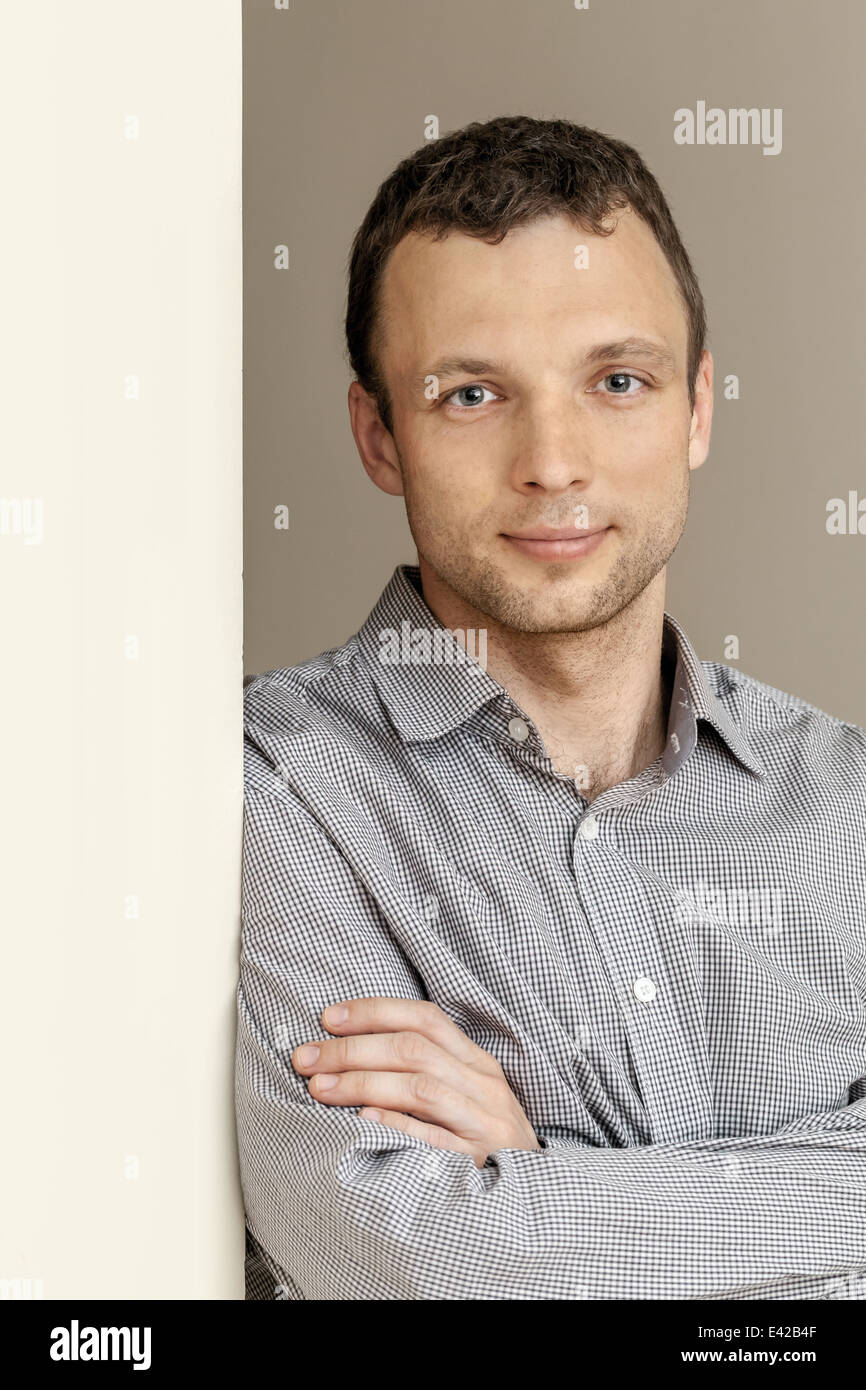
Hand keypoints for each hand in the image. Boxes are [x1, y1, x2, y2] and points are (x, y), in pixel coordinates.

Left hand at [291, 997, 540, 1167]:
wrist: (536, 1199)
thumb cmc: (485, 1142)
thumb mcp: (466, 1097)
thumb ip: (424, 1071)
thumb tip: (352, 1050)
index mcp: (478, 1063)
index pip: (425, 1020)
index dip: (375, 1012)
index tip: (328, 1017)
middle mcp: (484, 1087)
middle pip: (413, 1051)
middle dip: (352, 1049)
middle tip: (306, 1058)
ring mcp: (484, 1125)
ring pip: (420, 1088)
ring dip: (362, 1083)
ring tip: (319, 1088)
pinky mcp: (477, 1164)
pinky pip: (433, 1139)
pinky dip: (397, 1125)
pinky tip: (362, 1121)